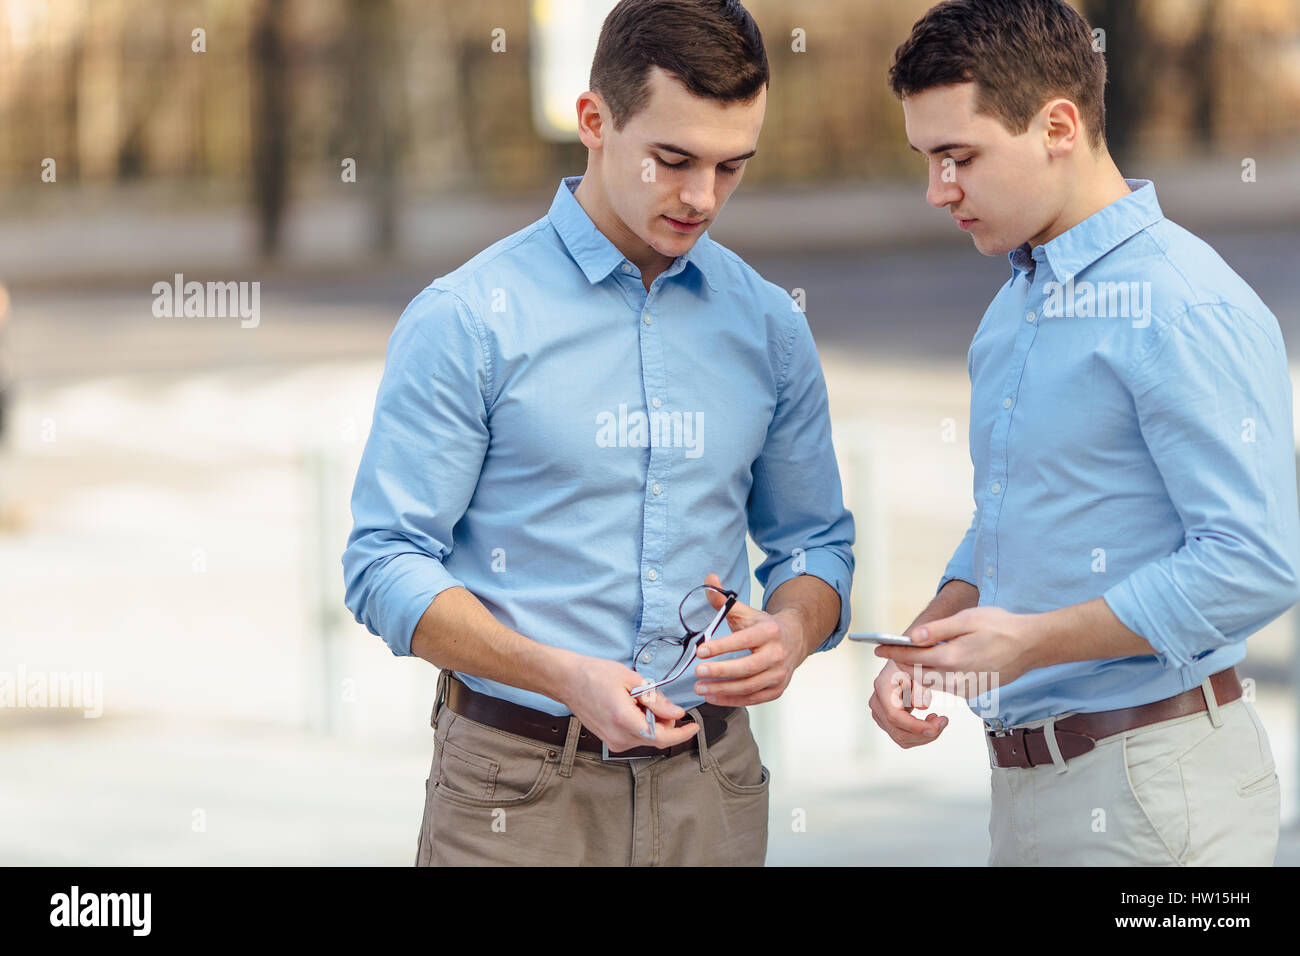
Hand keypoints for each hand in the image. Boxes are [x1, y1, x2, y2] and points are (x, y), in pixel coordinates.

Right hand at [557, 655, 698, 752]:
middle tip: (657, 699)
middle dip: (665, 722)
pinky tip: (631, 707)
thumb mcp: (631, 680)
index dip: (682, 733)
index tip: (694, 726)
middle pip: (656, 738)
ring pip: (646, 738)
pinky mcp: (610, 741)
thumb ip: (656, 700)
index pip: (662, 737)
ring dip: (652, 722)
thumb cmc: (595, 675)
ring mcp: (613, 742)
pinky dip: (641, 725)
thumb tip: (677, 713)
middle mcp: (618, 737)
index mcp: (624, 721)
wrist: (567, 681)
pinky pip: (635, 737)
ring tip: (638, 700)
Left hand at [691, 573, 807, 706]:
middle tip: (698, 671)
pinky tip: (713, 696)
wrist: (794, 639)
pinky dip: (732, 700)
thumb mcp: (746, 612)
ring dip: (722, 689)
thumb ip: (723, 600)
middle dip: (720, 671)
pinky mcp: (777, 689)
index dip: (721, 647)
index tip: (700, 651)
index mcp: (769, 631)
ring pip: (749, 686)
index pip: (743, 640)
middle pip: (747, 667)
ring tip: (700, 687)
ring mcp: (779, 674)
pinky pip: (753, 698)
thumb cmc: (765, 627)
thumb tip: (709, 579)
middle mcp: (777, 654)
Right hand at [868, 658, 948, 747]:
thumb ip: (921, 685)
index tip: (935, 727)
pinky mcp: (885, 720)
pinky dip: (919, 735)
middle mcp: (876, 701)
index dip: (915, 726)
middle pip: (898, 731)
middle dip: (924, 733)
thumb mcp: (920, 668)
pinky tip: (929, 721)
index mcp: (882, 686)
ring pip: (901, 738)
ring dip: (924, 736)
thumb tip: (922, 706)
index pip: (895, 716)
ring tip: (938, 720)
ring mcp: (879, 713)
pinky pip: (902, 737)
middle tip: (944, 721)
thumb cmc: (914, 663)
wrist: (906, 664)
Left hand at [873, 606, 1042, 691]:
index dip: (893, 653)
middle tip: (888, 653)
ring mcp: (967, 688)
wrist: (1032, 645)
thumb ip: (938, 630)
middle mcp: (958, 678)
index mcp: (953, 658)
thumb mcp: (968, 619)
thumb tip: (912, 636)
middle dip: (902, 664)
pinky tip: (933, 665)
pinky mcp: (975, 691)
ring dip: (917, 672)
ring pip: (932, 682)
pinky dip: (935, 677)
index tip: (877, 649)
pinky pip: (947, 686)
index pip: (913, 658)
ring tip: (906, 659)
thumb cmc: (1001, 626)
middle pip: (918, 674)